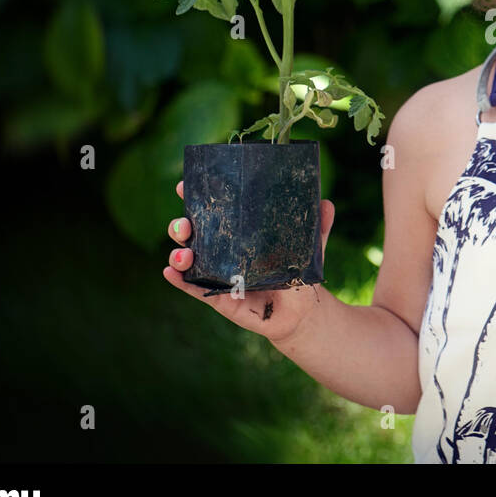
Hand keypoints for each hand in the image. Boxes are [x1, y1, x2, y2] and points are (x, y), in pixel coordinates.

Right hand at [163, 180, 335, 345]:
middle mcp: (221, 251)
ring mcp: (216, 274)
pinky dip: (178, 280)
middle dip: (181, 225)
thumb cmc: (298, 273)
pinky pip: (194, 288)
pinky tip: (169, 271)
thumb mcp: (309, 247)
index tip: (186, 185)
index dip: (196, 196)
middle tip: (185, 223)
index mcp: (238, 233)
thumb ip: (317, 226)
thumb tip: (326, 203)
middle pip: (192, 233)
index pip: (213, 211)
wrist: (302, 311)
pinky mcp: (218, 297)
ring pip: (188, 259)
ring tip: (185, 253)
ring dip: (179, 252)